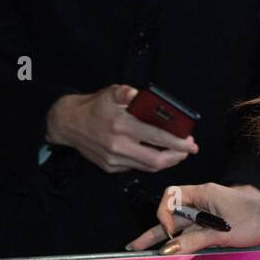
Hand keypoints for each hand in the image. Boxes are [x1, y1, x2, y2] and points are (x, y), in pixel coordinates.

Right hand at [45, 84, 196, 173]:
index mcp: (121, 125)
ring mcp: (113, 160)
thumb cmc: (95, 106)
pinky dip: (149, 162)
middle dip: (176, 156)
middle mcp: (118, 146)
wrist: (68, 124)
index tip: (191, 142)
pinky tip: (156, 154)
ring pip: (147, 167)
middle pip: (155, 160)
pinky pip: (135, 167)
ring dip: (165, 161)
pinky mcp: (110, 167)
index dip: (178, 143)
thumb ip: (126, 92)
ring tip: (176, 153)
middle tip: (188, 150)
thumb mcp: (110, 92)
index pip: (157, 138)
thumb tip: (139, 94)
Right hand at [126, 183, 259, 253]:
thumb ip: (194, 240)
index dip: (165, 214)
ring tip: (142, 248)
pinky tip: (168, 247)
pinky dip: (180, 238)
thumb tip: (168, 248)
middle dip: (153, 229)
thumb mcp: (223, 233)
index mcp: (204, 193)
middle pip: (172, 213)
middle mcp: (203, 200)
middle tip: (135, 245)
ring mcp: (208, 212)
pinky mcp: (215, 222)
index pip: (171, 196)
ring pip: (180, 223)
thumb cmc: (255, 220)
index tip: (171, 232)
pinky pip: (192, 229)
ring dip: (163, 236)